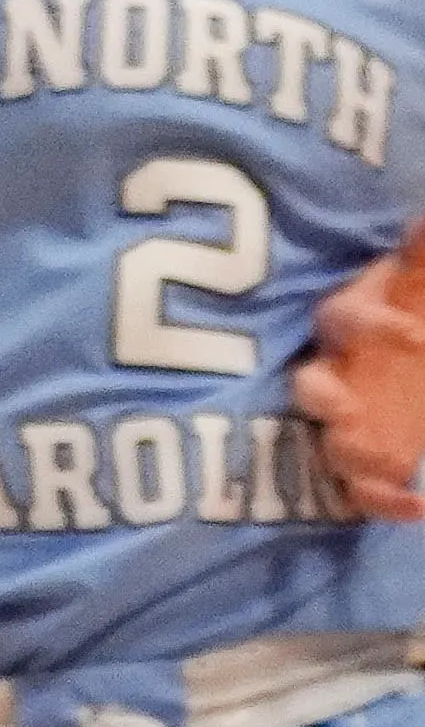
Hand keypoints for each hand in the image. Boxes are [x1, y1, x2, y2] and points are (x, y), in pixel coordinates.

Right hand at [291, 218, 424, 518]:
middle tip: (345, 409)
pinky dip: (383, 501)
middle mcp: (341, 374)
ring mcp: (350, 425)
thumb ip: (418, 263)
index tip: (413, 335)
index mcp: (356, 328)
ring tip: (385, 464)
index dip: (372, 325)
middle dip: (322, 396)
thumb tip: (420, 221)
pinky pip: (362, 491)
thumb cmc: (415, 313)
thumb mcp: (418, 290)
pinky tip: (418, 506)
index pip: (346, 321)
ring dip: (350, 453)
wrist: (419, 361)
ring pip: (328, 443)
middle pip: (312, 384)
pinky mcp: (368, 467)